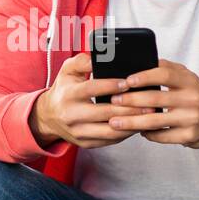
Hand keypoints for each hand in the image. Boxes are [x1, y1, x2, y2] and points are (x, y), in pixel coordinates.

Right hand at [29, 52, 157, 149]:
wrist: (49, 117)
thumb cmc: (64, 90)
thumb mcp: (68, 70)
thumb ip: (83, 61)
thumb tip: (100, 56)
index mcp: (68, 95)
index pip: (91, 89)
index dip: (110, 86)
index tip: (128, 83)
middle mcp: (71, 115)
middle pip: (105, 113)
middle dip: (129, 107)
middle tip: (149, 102)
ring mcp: (79, 132)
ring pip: (110, 131)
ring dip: (132, 123)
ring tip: (149, 115)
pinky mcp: (86, 143)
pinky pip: (110, 140)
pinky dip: (126, 133)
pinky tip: (139, 125)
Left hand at [106, 59, 198, 150]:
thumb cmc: (195, 94)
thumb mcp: (186, 77)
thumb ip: (167, 68)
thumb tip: (141, 61)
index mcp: (189, 81)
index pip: (165, 75)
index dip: (145, 77)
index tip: (127, 81)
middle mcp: (192, 99)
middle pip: (156, 99)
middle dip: (131, 100)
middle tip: (113, 100)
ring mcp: (191, 119)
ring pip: (155, 121)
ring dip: (132, 122)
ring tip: (115, 122)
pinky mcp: (188, 136)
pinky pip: (162, 136)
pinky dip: (147, 133)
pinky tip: (137, 130)